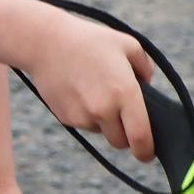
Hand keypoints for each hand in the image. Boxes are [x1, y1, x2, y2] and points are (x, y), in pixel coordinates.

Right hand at [25, 7, 155, 161]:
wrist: (46, 42)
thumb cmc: (89, 40)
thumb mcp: (126, 44)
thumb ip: (145, 67)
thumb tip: (148, 85)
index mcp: (124, 93)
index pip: (140, 137)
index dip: (146, 151)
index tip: (147, 154)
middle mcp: (104, 109)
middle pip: (120, 142)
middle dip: (125, 134)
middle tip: (122, 115)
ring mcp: (83, 116)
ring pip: (101, 132)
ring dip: (104, 121)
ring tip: (95, 91)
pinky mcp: (66, 118)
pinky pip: (84, 124)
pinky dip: (86, 114)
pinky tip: (79, 91)